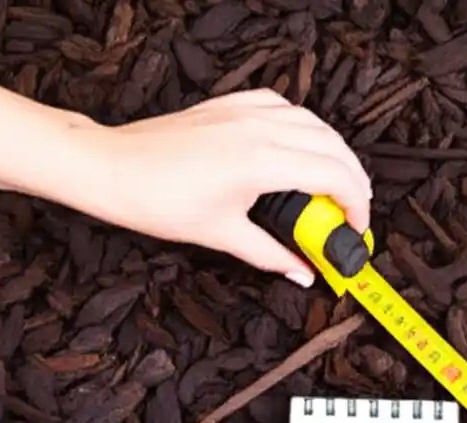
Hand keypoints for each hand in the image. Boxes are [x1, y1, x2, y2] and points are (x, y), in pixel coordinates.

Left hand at [69, 88, 371, 286]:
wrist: (109, 167)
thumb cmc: (156, 199)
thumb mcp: (221, 234)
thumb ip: (271, 254)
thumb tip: (303, 273)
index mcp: (263, 161)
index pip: (335, 176)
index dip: (356, 206)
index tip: (355, 230)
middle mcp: (261, 128)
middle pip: (334, 147)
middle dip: (353, 180)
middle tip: (352, 212)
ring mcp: (246, 112)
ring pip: (314, 123)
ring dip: (332, 152)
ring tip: (333, 182)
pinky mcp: (230, 105)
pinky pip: (284, 107)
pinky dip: (302, 126)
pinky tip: (298, 146)